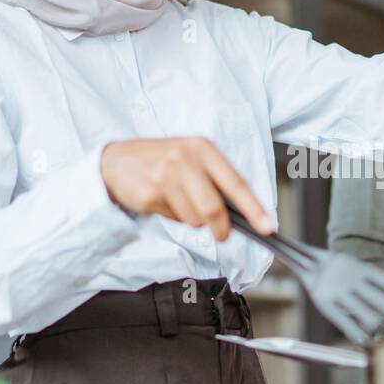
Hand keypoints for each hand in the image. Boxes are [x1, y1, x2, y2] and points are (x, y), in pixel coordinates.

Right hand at [100, 137, 273, 240]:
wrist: (116, 161)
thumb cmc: (161, 160)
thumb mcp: (191, 157)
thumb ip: (215, 179)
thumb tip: (242, 212)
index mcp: (202, 148)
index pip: (236, 183)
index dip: (254, 209)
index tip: (267, 227)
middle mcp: (185, 158)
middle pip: (213, 208)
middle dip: (221, 228)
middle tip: (222, 234)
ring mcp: (166, 176)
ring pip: (194, 218)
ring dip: (191, 219)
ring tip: (178, 200)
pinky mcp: (150, 193)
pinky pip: (173, 219)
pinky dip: (172, 216)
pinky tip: (162, 200)